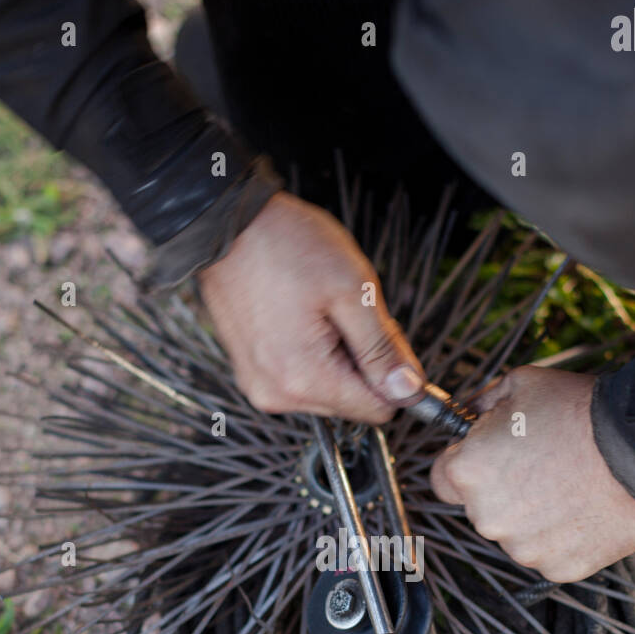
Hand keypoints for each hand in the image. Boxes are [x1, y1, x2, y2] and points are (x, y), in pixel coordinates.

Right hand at [198, 192, 424, 420]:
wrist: (225, 223)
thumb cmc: (286, 246)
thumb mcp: (353, 290)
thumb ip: (384, 348)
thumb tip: (409, 392)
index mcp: (305, 379)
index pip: (378, 410)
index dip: (395, 376)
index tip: (388, 337)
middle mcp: (278, 395)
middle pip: (352, 402)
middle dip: (362, 362)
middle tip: (345, 313)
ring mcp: (260, 386)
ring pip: (329, 391)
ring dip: (337, 357)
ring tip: (317, 310)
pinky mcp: (251, 373)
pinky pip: (300, 378)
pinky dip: (312, 354)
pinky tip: (299, 316)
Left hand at [430, 366, 634, 581]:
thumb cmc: (582, 410)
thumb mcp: (520, 383)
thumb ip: (481, 402)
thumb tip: (467, 412)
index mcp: (468, 473)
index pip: (443, 480)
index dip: (467, 465)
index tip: (492, 457)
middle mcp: (487, 518)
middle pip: (483, 508)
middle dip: (504, 489)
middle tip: (544, 463)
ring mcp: (524, 548)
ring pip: (518, 533)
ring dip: (535, 515)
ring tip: (572, 484)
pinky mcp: (560, 568)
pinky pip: (552, 552)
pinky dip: (566, 536)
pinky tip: (587, 507)